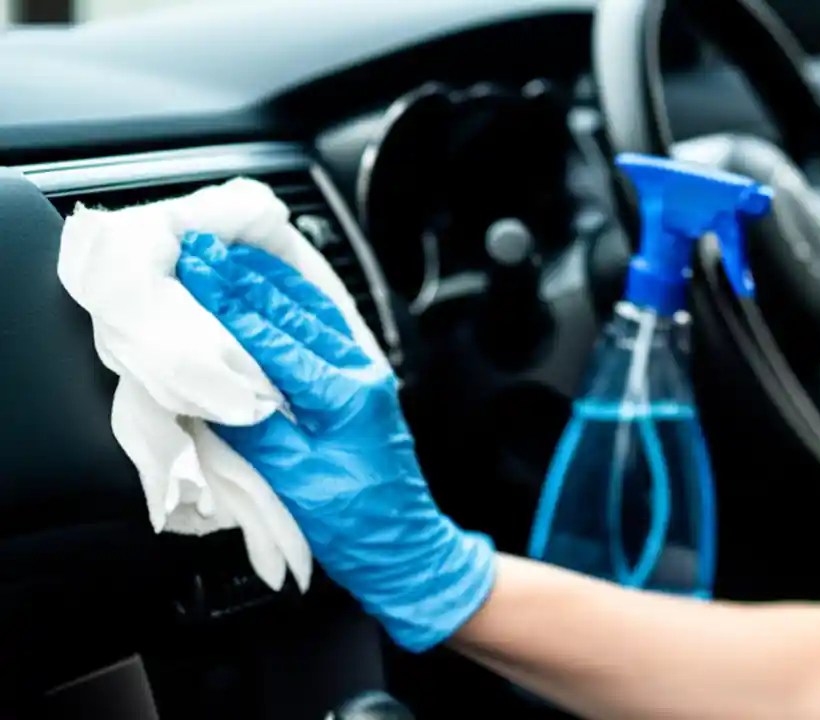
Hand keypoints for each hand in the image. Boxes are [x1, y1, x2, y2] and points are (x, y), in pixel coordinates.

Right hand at [176, 231, 494, 651]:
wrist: (404, 550)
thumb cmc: (357, 526)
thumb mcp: (296, 482)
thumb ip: (256, 429)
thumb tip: (214, 387)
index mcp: (345, 395)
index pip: (275, 338)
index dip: (230, 303)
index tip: (195, 271)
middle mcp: (361, 376)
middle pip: (295, 314)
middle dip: (245, 279)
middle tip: (202, 249)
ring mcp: (366, 378)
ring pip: (314, 315)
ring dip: (271, 282)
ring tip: (234, 254)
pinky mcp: (363, 388)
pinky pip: (327, 331)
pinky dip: (298, 303)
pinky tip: (280, 287)